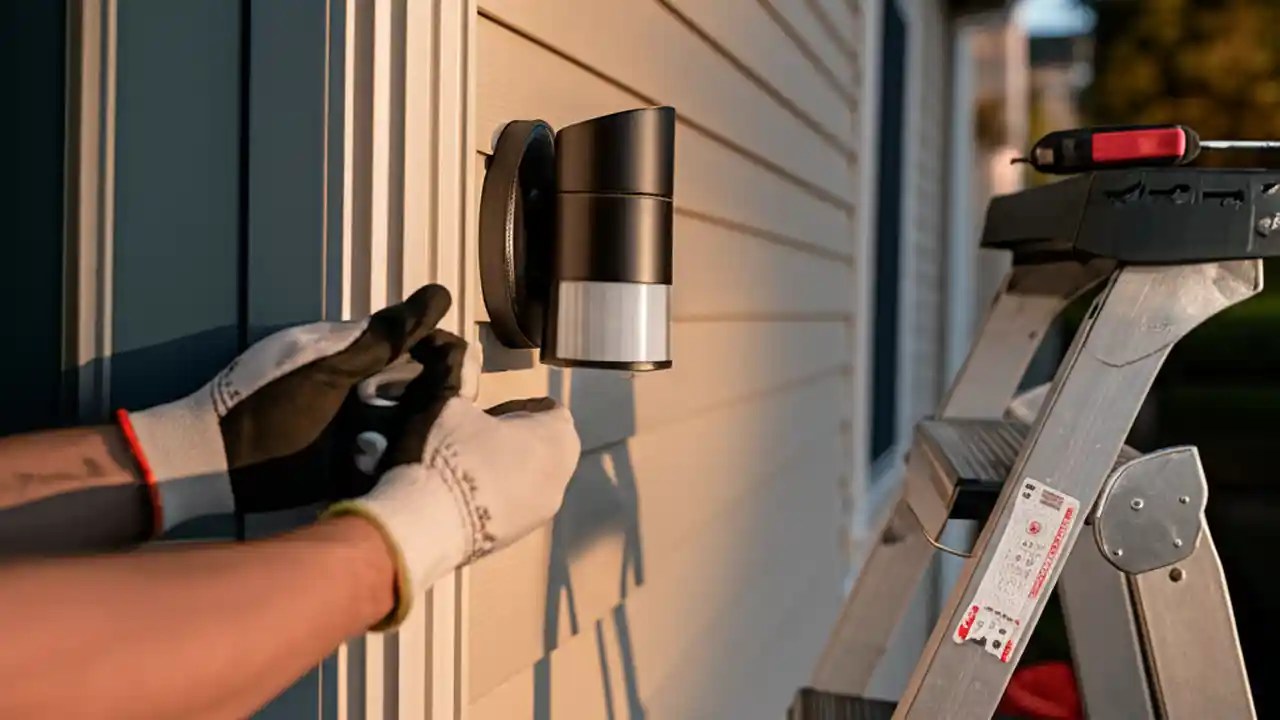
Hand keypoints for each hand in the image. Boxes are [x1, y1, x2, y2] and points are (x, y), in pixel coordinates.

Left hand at [120, 285, 452, 535]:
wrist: (215, 463)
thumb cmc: (266, 403)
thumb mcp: (329, 367)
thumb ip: (386, 337)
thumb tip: (439, 297)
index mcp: (358, 356)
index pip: (419, 344)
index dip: (443, 354)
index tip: (453, 371)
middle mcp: (364, 390)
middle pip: (423, 388)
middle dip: (435, 399)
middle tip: (435, 416)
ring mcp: (359, 430)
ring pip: (412, 426)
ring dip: (415, 434)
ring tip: (405, 444)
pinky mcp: (353, 470)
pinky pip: (390, 464)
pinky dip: (392, 463)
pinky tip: (386, 467)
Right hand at [327, 331, 579, 628]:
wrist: (420, 529)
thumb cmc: (443, 452)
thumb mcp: (446, 397)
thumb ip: (457, 367)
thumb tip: (452, 341)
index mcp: (556, 438)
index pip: (549, 409)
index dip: (517, 405)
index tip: (485, 410)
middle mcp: (560, 478)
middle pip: (541, 446)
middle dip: (511, 437)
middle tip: (470, 434)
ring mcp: (539, 514)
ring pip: (527, 478)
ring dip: (500, 467)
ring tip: (458, 463)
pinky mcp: (514, 539)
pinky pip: (509, 506)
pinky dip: (490, 496)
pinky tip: (453, 493)